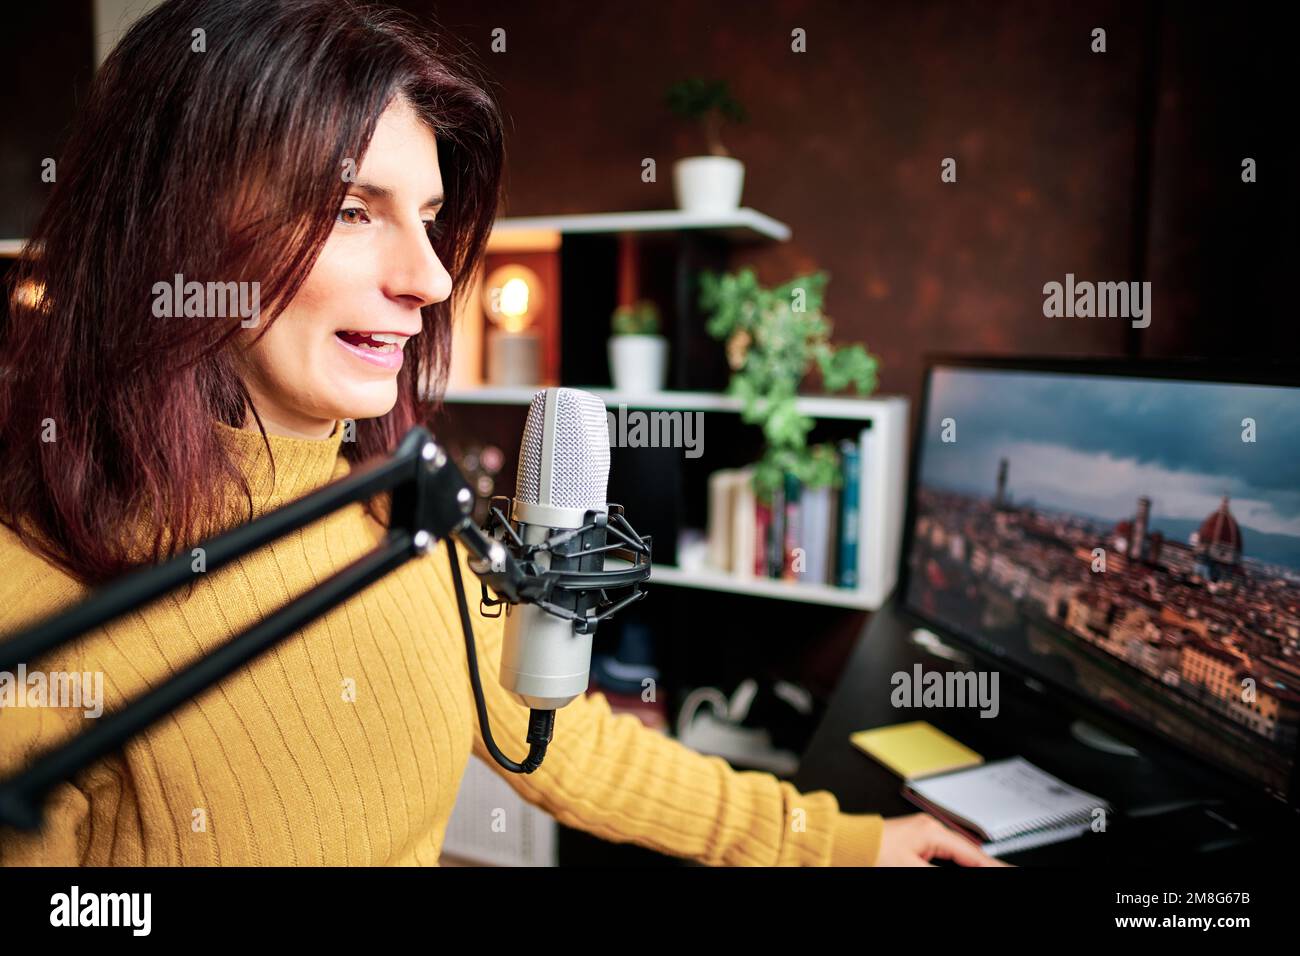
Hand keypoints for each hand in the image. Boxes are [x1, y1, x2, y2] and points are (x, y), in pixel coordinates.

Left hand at [875, 813, 1009, 865]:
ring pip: (956, 853)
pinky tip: (962, 866)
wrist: (845, 843)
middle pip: (967, 852)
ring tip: (988, 868)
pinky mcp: (914, 840)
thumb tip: (966, 869)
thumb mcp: (910, 868)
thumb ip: (939, 873)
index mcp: (932, 832)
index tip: (1010, 871)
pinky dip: (956, 862)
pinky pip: (943, 853)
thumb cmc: (870, 851)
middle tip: (1005, 870)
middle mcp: (929, 829)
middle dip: (984, 864)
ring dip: (971, 863)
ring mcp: (922, 833)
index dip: (993, 865)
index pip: (972, 854)